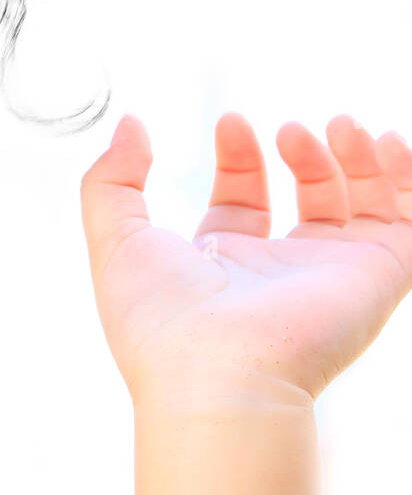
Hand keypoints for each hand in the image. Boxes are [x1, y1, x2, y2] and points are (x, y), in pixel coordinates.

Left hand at [81, 112, 411, 404]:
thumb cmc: (159, 319)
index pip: (242, 205)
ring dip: (354, 158)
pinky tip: (385, 142)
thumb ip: (113, 178)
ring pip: (362, 207)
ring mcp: (329, 276)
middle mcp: (278, 275)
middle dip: (303, 155)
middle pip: (308, 203)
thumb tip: (129, 124)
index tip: (230, 120)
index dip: (240, 159)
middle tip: (288, 127)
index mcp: (220, 270)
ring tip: (334, 124)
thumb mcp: (114, 236)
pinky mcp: (374, 277)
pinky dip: (404, 177)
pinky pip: (409, 221)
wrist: (215, 374)